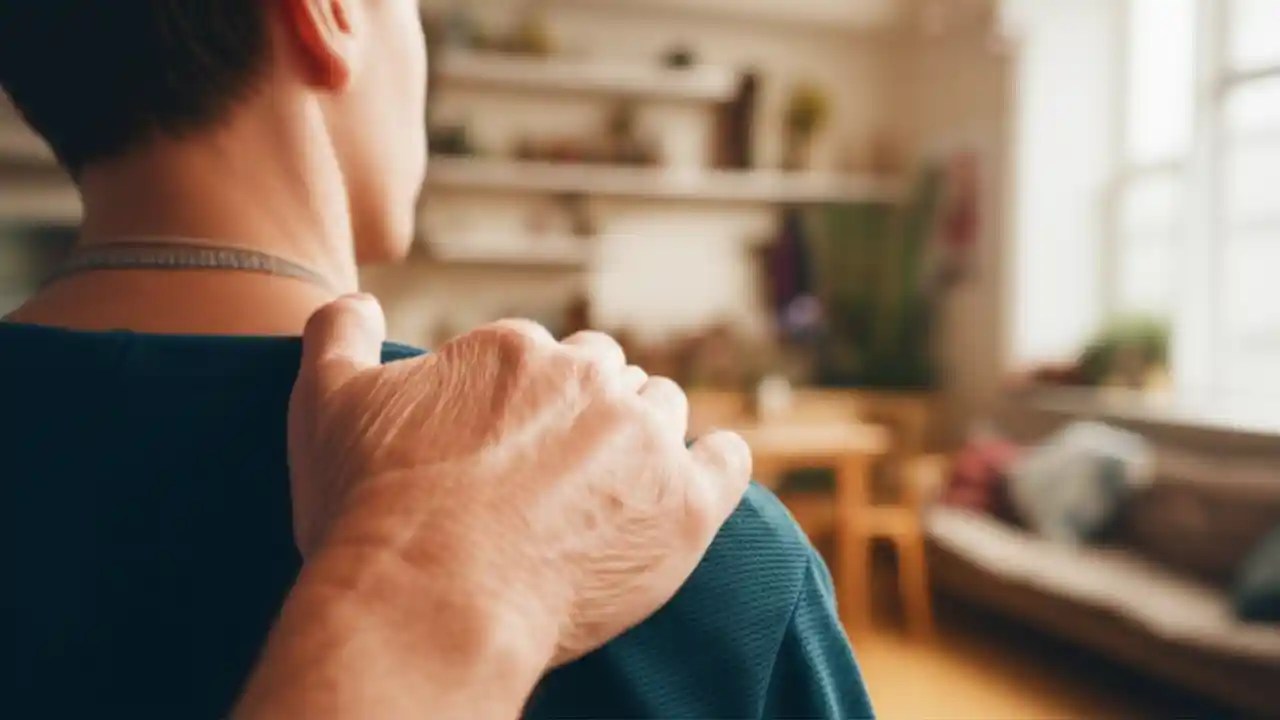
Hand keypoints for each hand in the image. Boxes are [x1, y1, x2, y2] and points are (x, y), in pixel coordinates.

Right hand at [287, 294, 751, 666]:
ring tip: (617, 484)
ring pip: (663, 410)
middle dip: (589, 409)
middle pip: (607, 375)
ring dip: (645, 435)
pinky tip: (701, 475)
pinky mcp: (687, 504)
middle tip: (561, 466)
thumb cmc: (373, 508)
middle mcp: (588, 378)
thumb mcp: (326, 404)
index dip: (524, 399)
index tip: (507, 445)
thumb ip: (338, 334)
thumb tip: (355, 303)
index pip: (540, 355)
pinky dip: (717, 463)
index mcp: (514, 350)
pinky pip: (727, 461)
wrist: (430, 602)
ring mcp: (644, 439)